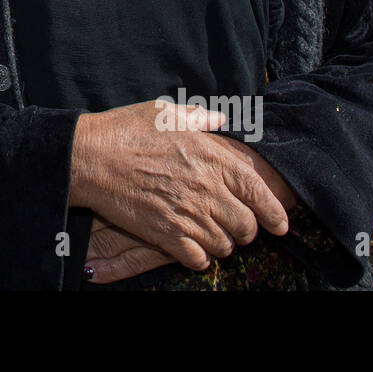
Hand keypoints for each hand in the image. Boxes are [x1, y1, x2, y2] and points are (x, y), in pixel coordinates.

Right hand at [69, 100, 289, 270]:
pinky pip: (197, 259)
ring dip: (222, 243)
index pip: (258, 191)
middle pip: (246, 225)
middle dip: (246, 229)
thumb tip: (222, 119)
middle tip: (237, 226)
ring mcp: (187, 214)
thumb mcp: (168, 112)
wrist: (91, 156)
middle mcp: (206, 188)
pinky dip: (199, 258)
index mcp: (212, 157)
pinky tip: (192, 248)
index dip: (274, 211)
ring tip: (211, 235)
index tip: (281, 224)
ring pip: (224, 245)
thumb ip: (202, 117)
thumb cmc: (127, 129)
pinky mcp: (165, 234)